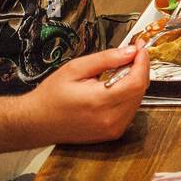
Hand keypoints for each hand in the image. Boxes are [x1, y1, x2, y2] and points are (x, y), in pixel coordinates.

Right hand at [19, 44, 148, 144]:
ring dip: (134, 82)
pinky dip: (129, 96)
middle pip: (140, 90)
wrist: (37, 122)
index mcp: (100, 102)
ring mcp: (113, 128)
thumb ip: (106, 59)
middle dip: (139, 69)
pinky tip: (115, 88)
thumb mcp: (75, 69)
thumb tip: (129, 52)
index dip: (143, 62)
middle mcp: (110, 119)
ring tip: (119, 71)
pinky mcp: (113, 133)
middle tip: (131, 55)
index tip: (140, 48)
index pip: (137, 81)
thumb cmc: (51, 97)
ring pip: (138, 100)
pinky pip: (131, 110)